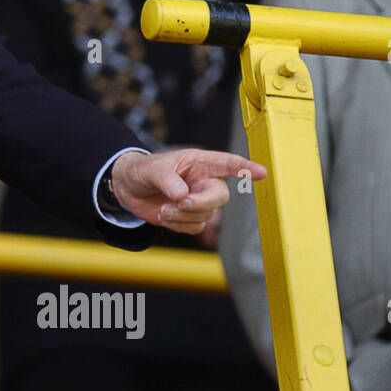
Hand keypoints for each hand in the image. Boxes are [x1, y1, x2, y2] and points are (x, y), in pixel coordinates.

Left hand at [110, 149, 266, 235]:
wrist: (129, 188)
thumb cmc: (144, 171)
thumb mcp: (152, 169)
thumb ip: (167, 180)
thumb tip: (182, 195)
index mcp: (201, 163)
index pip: (228, 164)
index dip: (245, 169)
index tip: (261, 172)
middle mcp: (206, 182)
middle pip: (220, 197)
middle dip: (200, 203)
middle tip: (178, 202)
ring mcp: (201, 201)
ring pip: (205, 215)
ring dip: (182, 215)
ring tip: (163, 208)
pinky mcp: (192, 218)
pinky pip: (194, 227)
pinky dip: (177, 224)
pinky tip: (164, 215)